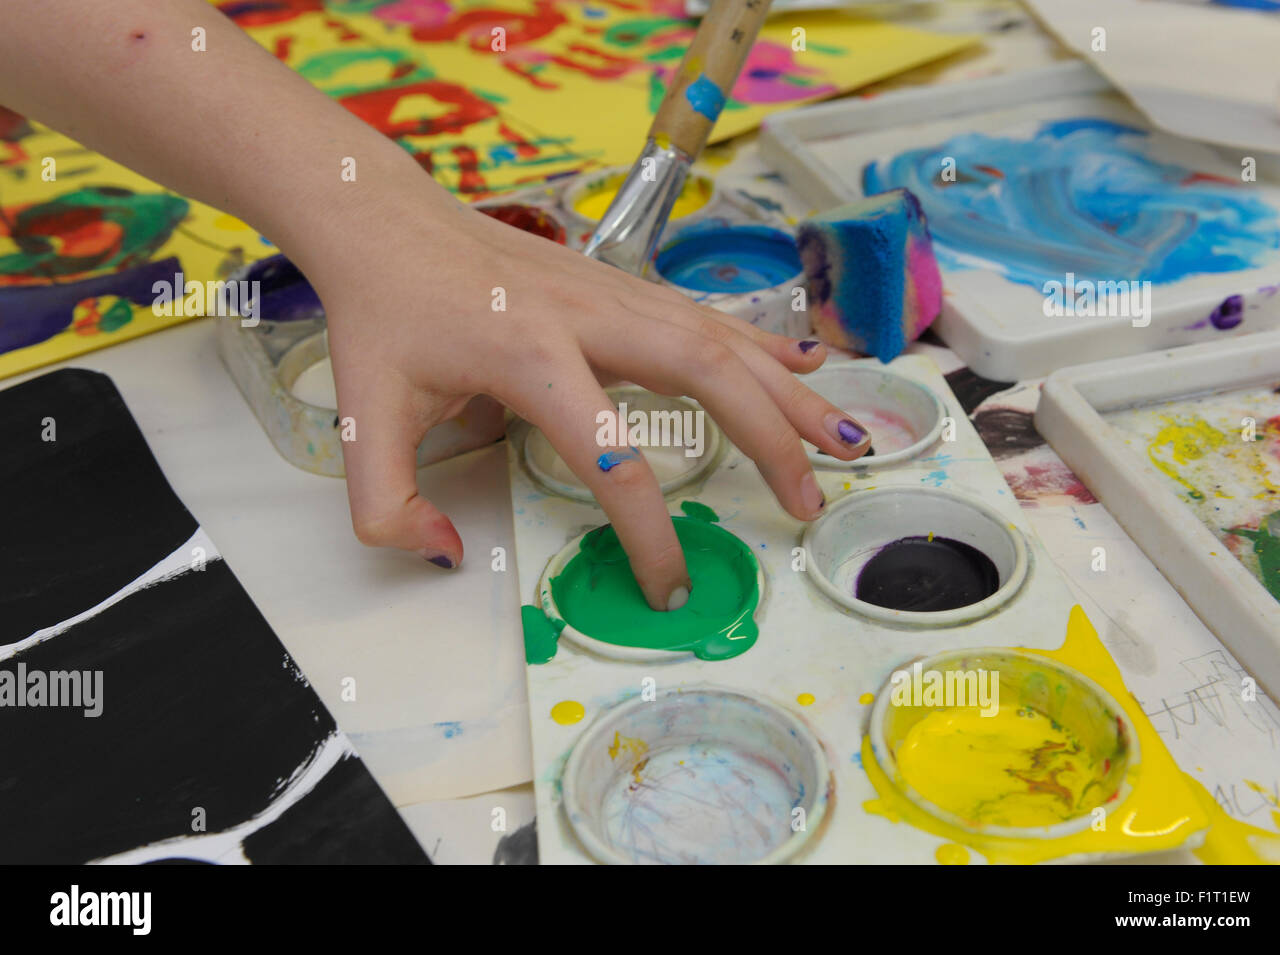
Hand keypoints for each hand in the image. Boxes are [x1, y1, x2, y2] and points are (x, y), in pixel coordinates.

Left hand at [306, 174, 872, 610]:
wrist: (389, 222)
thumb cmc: (383, 318)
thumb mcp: (362, 420)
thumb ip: (389, 506)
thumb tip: (449, 557)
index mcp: (530, 357)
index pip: (615, 458)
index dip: (649, 533)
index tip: (668, 586)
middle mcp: (591, 317)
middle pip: (708, 376)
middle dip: (771, 443)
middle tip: (812, 505)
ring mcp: (617, 294)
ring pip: (725, 341)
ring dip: (792, 392)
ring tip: (848, 441)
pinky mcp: (625, 287)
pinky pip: (710, 318)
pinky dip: (766, 342)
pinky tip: (811, 362)